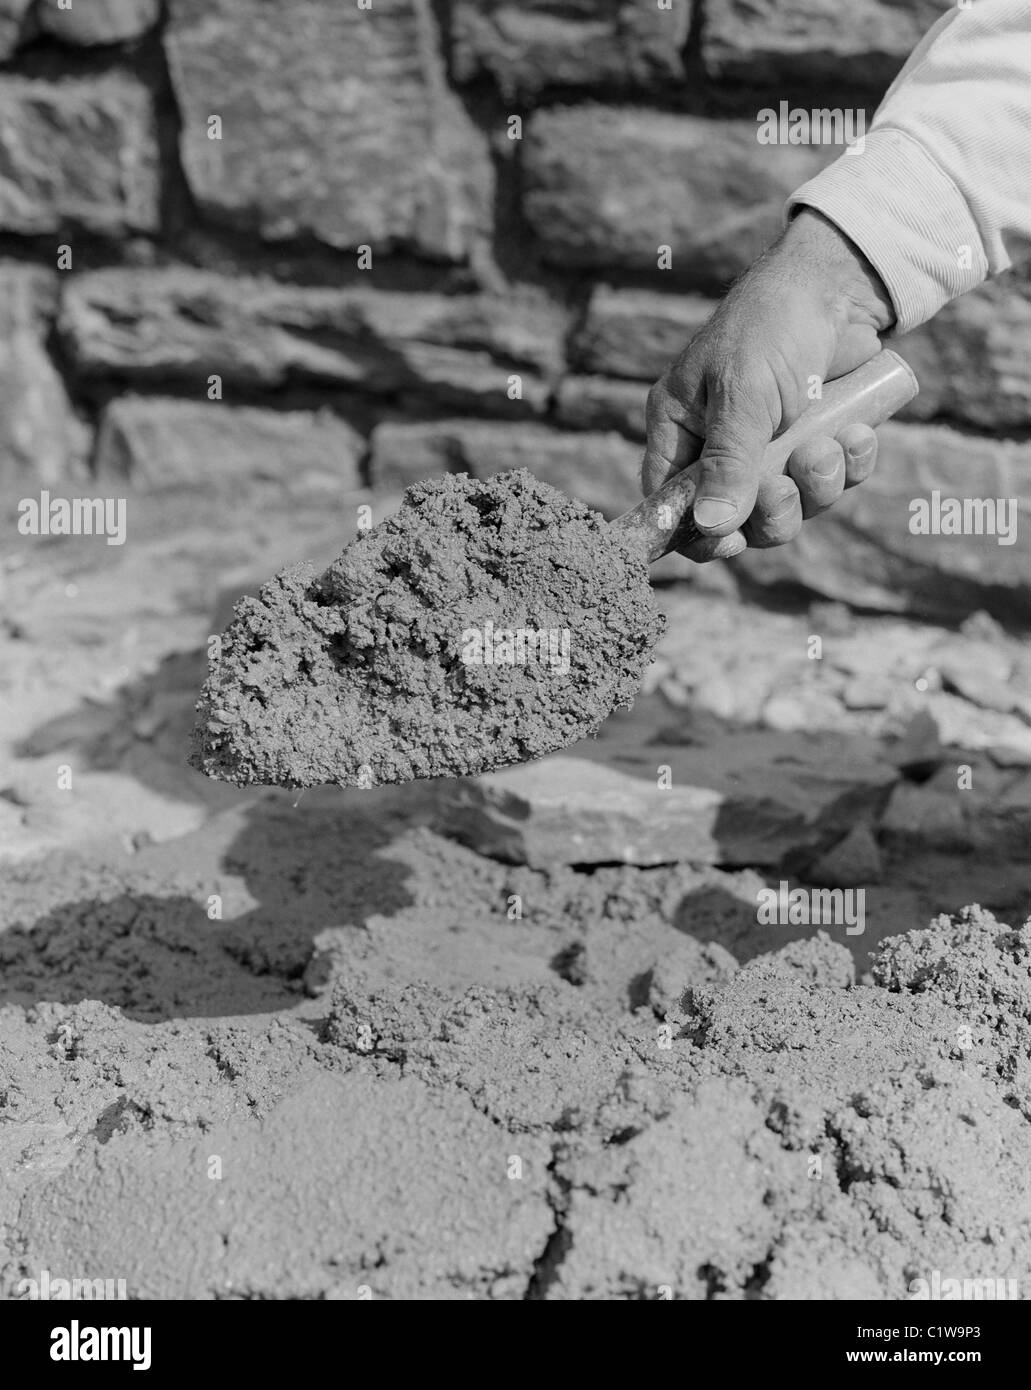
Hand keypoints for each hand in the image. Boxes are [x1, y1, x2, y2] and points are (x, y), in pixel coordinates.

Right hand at [642, 208, 895, 560]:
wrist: (842, 284)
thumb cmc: (774, 325)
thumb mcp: (744, 392)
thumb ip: (728, 462)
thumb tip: (712, 528)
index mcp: (681, 429)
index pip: (671, 504)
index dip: (697, 533)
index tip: (730, 542)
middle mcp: (720, 446)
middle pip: (737, 521)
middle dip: (771, 511)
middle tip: (786, 485)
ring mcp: (772, 449)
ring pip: (791, 509)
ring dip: (817, 485)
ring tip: (830, 443)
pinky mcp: (818, 444)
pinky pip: (834, 484)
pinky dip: (851, 466)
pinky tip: (858, 432)